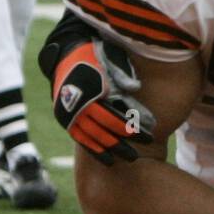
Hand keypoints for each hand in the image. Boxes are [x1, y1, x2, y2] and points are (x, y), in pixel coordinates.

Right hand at [43, 37, 156, 164]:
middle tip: (136, 156)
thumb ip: (122, 74)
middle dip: (121, 144)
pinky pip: (80, 138)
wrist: (66, 54)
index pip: (113, 116)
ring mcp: (69, 112)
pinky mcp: (65, 118)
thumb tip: (136, 88)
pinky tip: (108, 160)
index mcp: (90, 90)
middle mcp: (78, 104)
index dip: (130, 128)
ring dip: (109, 150)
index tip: (148, 136)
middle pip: (103, 130)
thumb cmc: (96, 56)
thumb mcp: (111, 59)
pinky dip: (94, 149)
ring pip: (91, 137)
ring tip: (128, 159)